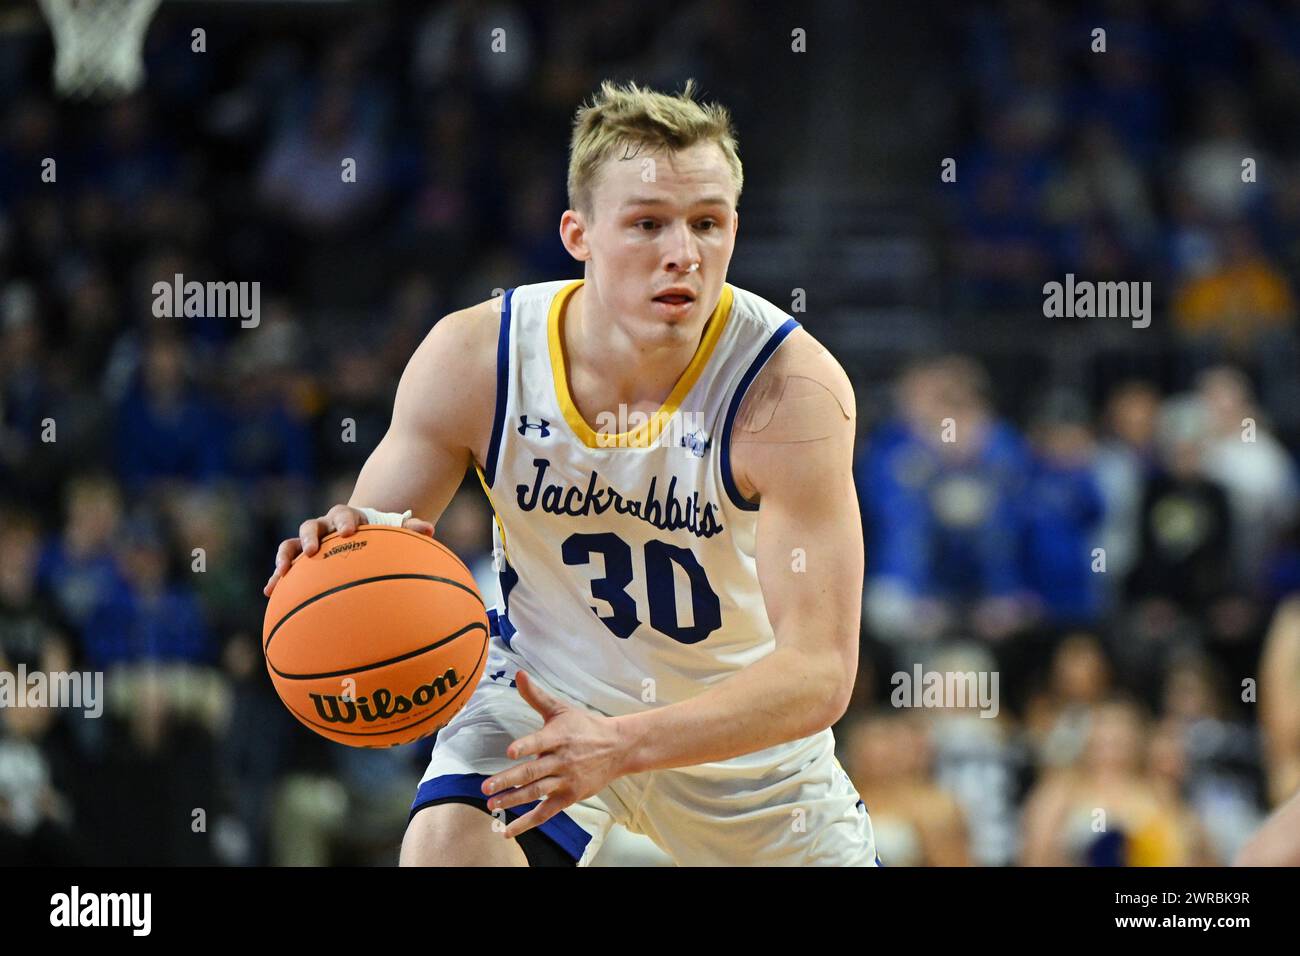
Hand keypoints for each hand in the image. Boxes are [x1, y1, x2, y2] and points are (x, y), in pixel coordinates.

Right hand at [263, 503, 434, 595]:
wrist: (358, 535)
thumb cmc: (379, 536)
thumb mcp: (393, 531)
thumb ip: (410, 530)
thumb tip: (431, 530)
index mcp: (347, 517)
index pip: (344, 513)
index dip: (344, 520)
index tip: (349, 532)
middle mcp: (324, 527)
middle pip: (310, 525)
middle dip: (310, 537)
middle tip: (313, 550)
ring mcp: (309, 543)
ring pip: (291, 544)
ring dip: (285, 556)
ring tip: (282, 572)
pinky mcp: (298, 561)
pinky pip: (283, 568)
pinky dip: (276, 578)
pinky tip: (268, 593)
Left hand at [481, 671, 629, 839]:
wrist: (618, 748)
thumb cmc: (584, 726)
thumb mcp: (561, 709)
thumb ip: (536, 696)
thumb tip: (518, 674)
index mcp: (558, 736)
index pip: (540, 741)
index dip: (526, 746)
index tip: (510, 751)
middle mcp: (561, 759)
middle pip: (533, 772)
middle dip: (508, 780)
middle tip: (486, 788)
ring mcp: (565, 780)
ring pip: (536, 792)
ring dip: (513, 800)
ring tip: (492, 805)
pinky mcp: (569, 796)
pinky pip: (545, 812)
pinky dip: (527, 823)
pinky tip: (507, 831)